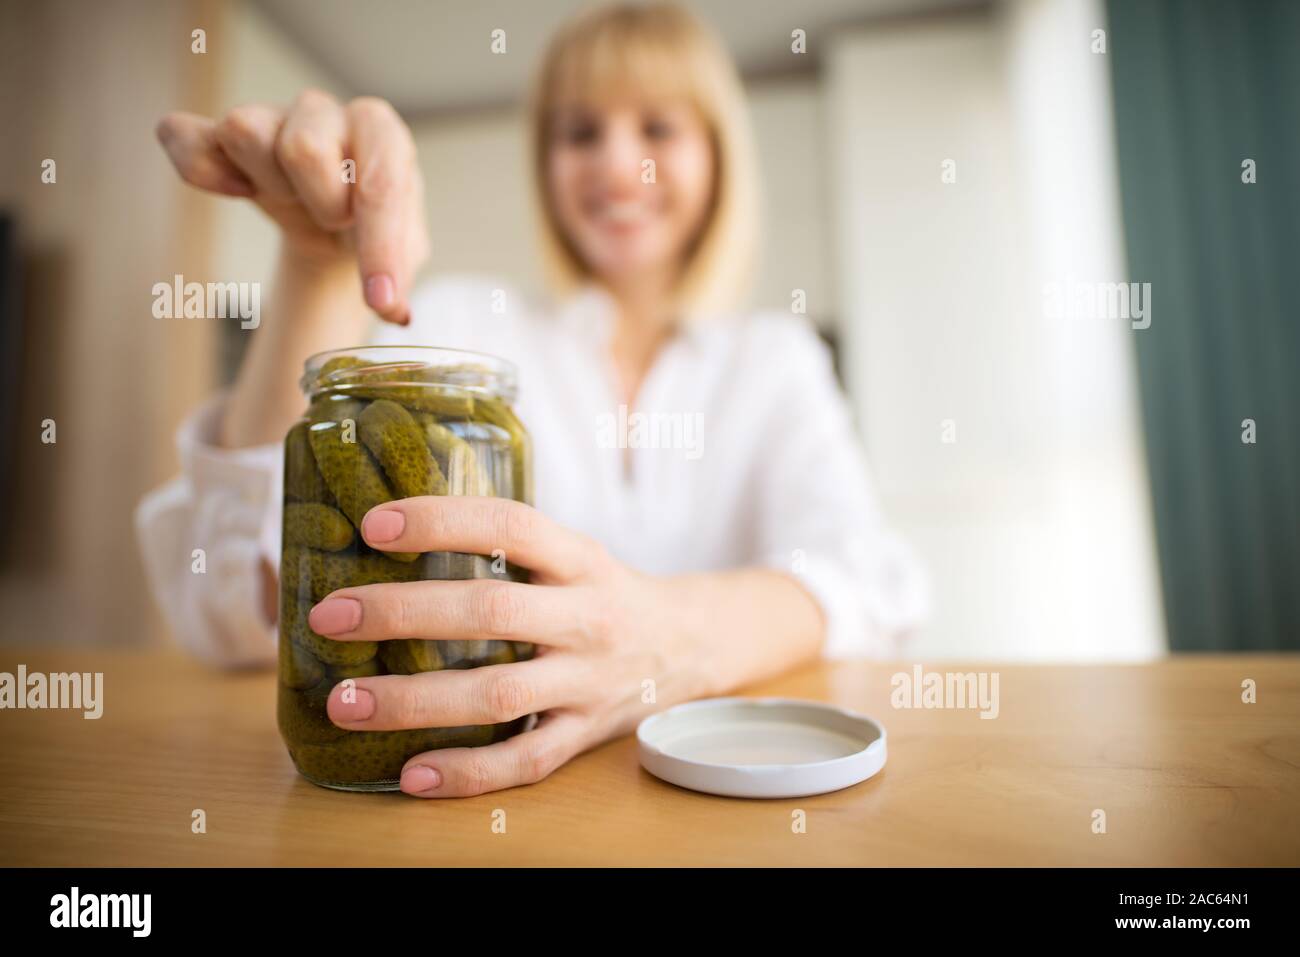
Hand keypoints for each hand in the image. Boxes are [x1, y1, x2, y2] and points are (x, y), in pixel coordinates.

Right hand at [155, 91, 427, 322]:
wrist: (333, 223)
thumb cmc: (370, 227)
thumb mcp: (402, 251)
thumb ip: (399, 271)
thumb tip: (394, 311)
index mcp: (379, 130)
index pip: (378, 184)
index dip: (379, 248)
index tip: (381, 302)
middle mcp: (324, 112)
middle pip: (303, 149)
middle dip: (323, 205)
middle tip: (334, 219)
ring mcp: (269, 117)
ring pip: (244, 130)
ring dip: (270, 186)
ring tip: (294, 201)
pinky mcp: (220, 135)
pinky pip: (186, 138)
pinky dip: (200, 167)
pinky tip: (236, 190)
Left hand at [304, 497, 718, 797]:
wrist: (692, 644)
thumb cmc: (607, 592)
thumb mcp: (574, 553)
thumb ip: (507, 548)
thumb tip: (391, 532)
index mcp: (581, 560)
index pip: (511, 526)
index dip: (442, 521)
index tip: (374, 525)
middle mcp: (589, 617)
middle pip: (491, 612)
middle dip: (403, 613)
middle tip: (331, 617)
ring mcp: (588, 682)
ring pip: (498, 694)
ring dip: (414, 701)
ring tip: (344, 702)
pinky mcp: (586, 735)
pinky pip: (525, 761)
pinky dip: (468, 773)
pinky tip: (411, 774)